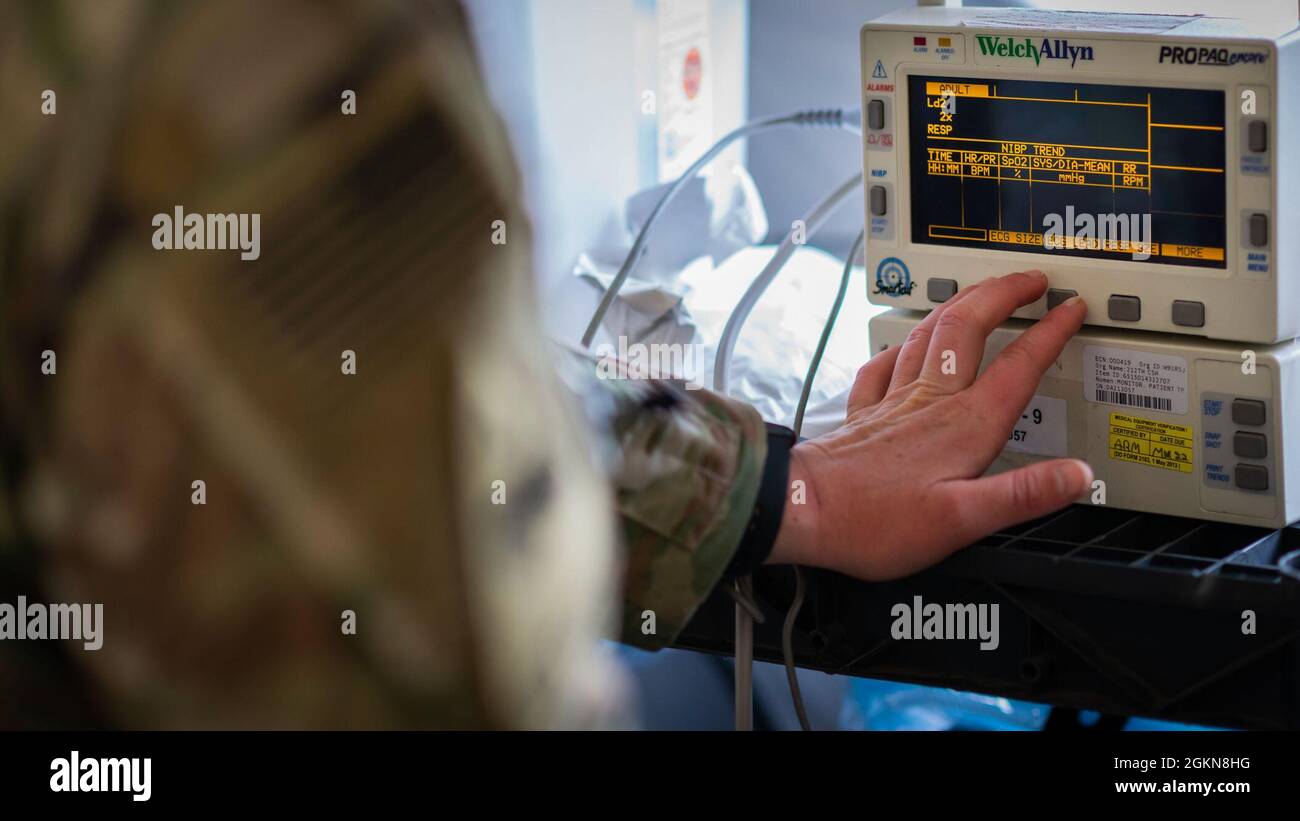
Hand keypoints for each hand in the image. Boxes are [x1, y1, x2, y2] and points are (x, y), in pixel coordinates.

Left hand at [769, 270, 1091, 579]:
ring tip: (979, 290)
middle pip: (969, 327)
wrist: (803, 512)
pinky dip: (900, 346)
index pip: (1018, 366)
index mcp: (963, 425)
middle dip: (1002, 294)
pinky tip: (903, 343)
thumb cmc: (874, 522)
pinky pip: (882, 365)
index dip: (1050, 332)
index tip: (1071, 307)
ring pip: (928, 334)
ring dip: (958, 304)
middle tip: (1029, 279)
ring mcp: (893, 403)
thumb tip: (1076, 476)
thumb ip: (1023, 494)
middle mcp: (929, 402)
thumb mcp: (962, 521)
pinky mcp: (863, 414)